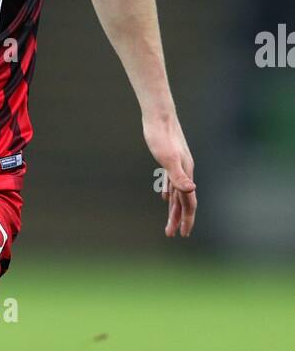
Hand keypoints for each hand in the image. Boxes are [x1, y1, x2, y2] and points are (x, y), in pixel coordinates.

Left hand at [143, 116, 196, 237]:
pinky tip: (164, 197)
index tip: (183, 234)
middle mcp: (185, 171)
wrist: (159, 116)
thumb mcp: (168, 158)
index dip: (187, 219)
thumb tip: (191, 190)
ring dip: (174, 209)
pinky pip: (171, 182)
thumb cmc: (161, 136)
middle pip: (183, 201)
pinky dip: (169, 192)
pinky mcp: (169, 160)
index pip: (189, 203)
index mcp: (186, 174)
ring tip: (169, 223)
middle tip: (172, 234)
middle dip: (179, 219)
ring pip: (177, 193)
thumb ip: (178, 176)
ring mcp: (178, 166)